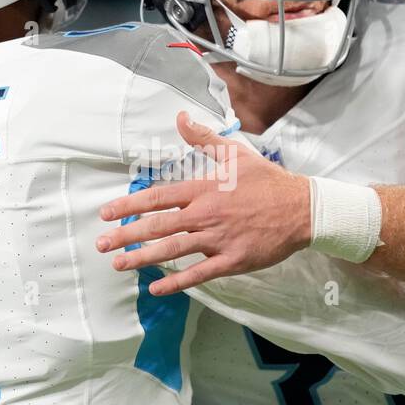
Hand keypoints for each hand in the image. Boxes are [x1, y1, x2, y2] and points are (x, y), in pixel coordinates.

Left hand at [96, 111, 311, 294]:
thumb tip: (180, 118)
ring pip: (173, 249)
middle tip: (102, 244)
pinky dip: (176, 280)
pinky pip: (199, 273)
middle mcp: (206, 214)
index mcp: (204, 188)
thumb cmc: (267, 181)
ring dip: (143, 257)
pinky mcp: (232, 260)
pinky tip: (156, 286)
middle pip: (158, 225)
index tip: (106, 213)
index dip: (129, 205)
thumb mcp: (235, 154)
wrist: (302, 208)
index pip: (158, 197)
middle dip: (126, 235)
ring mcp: (218, 238)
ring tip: (119, 264)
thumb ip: (203, 139)